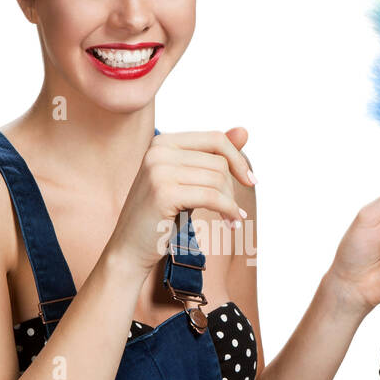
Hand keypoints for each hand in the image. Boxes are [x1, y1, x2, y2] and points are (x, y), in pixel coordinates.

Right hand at [105, 128, 256, 274]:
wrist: (129, 249)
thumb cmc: (160, 216)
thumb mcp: (187, 182)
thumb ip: (212, 157)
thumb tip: (244, 130)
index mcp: (162, 142)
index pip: (214, 138)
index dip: (238, 159)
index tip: (250, 181)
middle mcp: (158, 150)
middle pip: (218, 161)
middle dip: (232, 188)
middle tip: (232, 212)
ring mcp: (158, 170)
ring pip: (218, 179)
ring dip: (231, 203)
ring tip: (232, 220)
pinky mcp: (163, 192)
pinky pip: (212, 197)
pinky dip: (228, 211)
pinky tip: (231, 223)